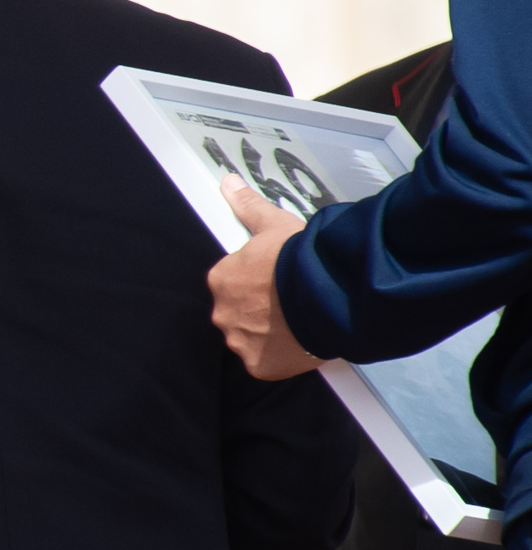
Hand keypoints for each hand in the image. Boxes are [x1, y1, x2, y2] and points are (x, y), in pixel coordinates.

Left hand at [209, 175, 320, 380]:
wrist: (327, 292)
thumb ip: (248, 206)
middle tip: (289, 303)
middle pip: (240, 313)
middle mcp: (223, 313)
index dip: (258, 284)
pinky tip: (299, 342)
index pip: (234, 285)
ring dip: (270, 334)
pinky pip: (267, 364)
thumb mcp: (273, 224)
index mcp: (221, 280)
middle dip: (261, 310)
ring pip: (252, 339)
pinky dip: (281, 357)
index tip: (276, 283)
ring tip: (298, 322)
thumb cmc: (300, 258)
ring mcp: (240, 341)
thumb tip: (228, 183)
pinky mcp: (260, 366)